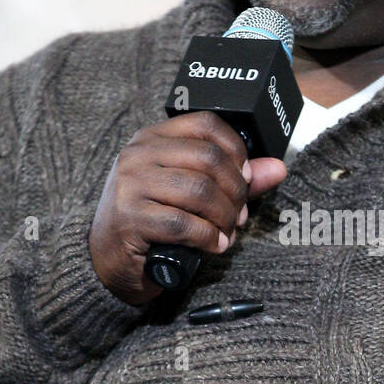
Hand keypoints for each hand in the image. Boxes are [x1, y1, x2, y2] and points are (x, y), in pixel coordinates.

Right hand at [89, 111, 286, 304]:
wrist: (106, 259)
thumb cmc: (150, 220)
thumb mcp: (187, 192)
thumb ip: (232, 177)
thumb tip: (277, 169)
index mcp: (152, 138)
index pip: (206, 124)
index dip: (236, 150)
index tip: (246, 177)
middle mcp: (138, 155)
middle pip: (208, 159)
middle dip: (235, 191)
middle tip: (239, 215)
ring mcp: (130, 185)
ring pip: (200, 191)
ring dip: (224, 217)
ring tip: (226, 232)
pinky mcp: (130, 218)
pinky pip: (185, 224)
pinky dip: (208, 237)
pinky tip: (213, 245)